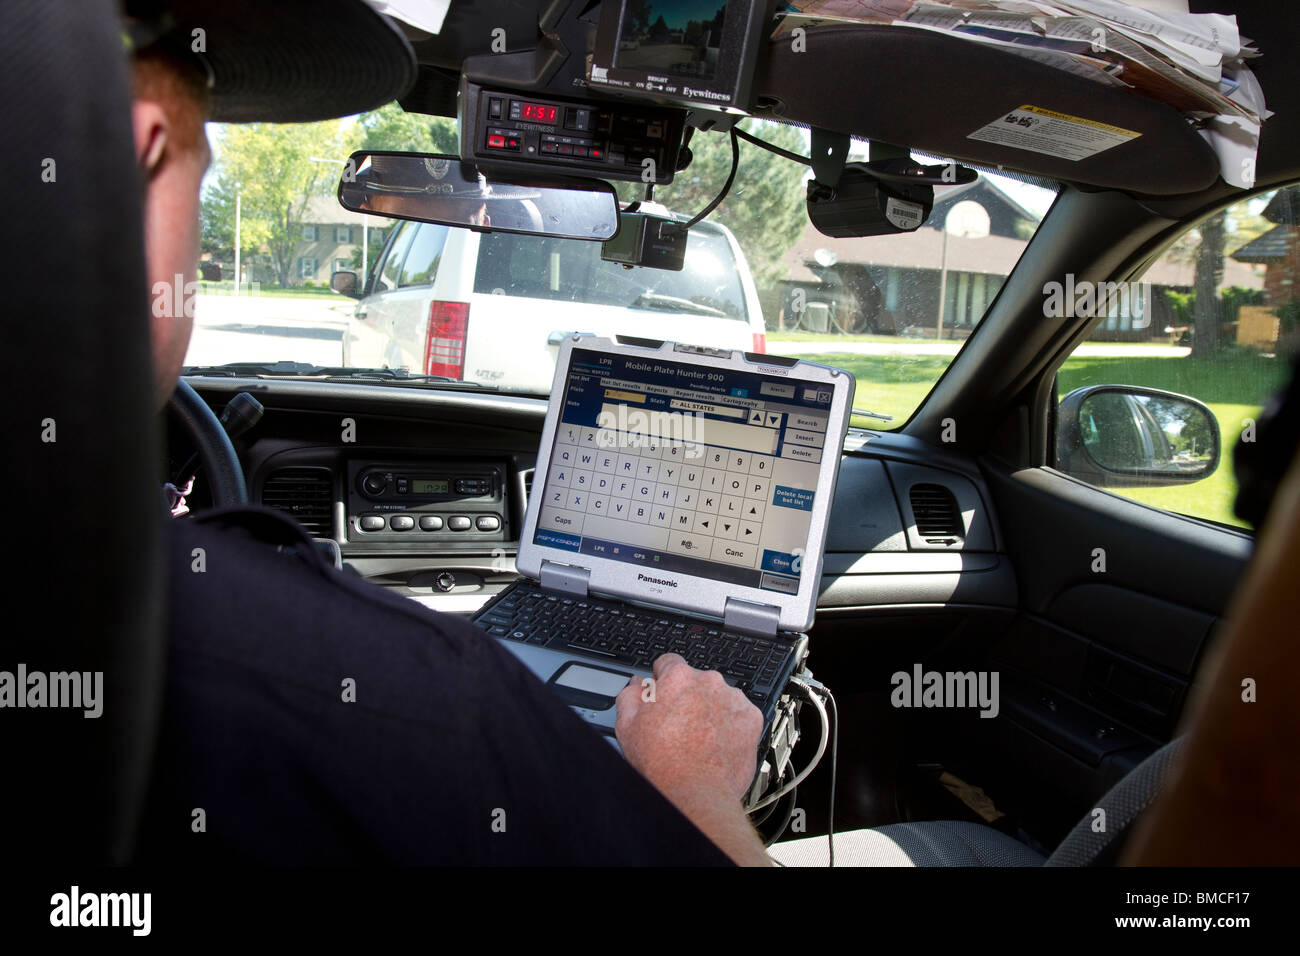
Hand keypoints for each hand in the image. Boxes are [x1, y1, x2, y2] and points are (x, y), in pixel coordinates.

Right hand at [615, 653, 763, 802]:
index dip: (663, 678)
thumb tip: (637, 685)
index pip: (670, 662)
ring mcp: (733, 699)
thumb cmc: (662, 763)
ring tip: (699, 738)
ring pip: (719, 697)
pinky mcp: (751, 718)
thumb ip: (631, 695)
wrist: (695, 793)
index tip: (664, 691)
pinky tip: (716, 742)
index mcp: (679, 678)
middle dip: (688, 697)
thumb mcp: (628, 725)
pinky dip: (730, 724)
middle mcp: (709, 682)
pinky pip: (739, 714)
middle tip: (678, 724)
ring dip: (710, 709)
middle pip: (696, 681)